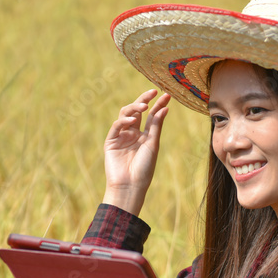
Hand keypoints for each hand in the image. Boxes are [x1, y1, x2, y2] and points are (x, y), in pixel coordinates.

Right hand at [102, 89, 170, 215]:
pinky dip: (124, 120)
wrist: (130, 185)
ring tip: (144, 107)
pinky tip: (132, 120)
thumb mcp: (153, 144)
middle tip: (153, 92)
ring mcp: (121, 136)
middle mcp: (132, 134)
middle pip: (137, 111)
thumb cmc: (144, 168)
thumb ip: (156, 126)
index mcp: (144, 136)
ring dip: (134, 108)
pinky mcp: (111, 141)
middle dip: (144, 100)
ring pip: (126, 114)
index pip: (152, 116)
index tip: (167, 95)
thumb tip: (165, 108)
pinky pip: (117, 125)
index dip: (158, 105)